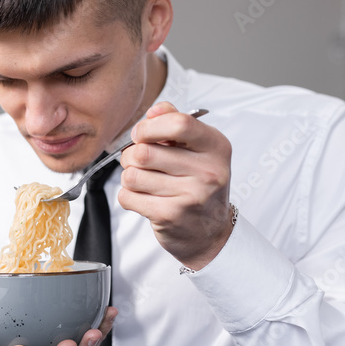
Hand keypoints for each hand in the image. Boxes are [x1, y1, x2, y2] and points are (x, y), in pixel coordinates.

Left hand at [118, 101, 233, 270]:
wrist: (211, 234)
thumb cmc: (199, 185)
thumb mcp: (199, 150)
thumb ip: (176, 123)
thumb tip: (153, 111)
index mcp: (216, 147)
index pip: (179, 124)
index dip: (149, 127)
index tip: (141, 134)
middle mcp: (208, 171)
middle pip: (145, 151)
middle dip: (131, 155)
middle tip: (138, 162)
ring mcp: (191, 196)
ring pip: (132, 175)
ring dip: (129, 177)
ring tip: (144, 182)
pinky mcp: (171, 216)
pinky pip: (128, 196)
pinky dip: (128, 196)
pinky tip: (144, 198)